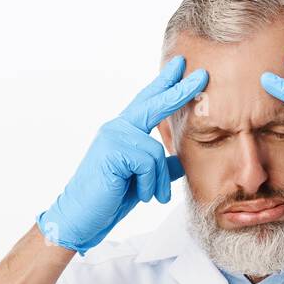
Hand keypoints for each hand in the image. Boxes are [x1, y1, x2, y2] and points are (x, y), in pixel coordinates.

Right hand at [37, 55, 207, 253]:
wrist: (82, 217)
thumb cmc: (109, 199)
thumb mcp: (141, 181)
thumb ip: (159, 168)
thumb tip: (179, 162)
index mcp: (124, 131)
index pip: (147, 103)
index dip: (164, 85)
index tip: (180, 66)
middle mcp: (117, 128)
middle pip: (153, 105)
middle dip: (179, 91)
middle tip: (202, 75)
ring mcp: (113, 137)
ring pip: (156, 152)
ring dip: (157, 181)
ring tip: (150, 196)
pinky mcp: (113, 151)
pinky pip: (148, 164)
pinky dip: (148, 184)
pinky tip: (137, 194)